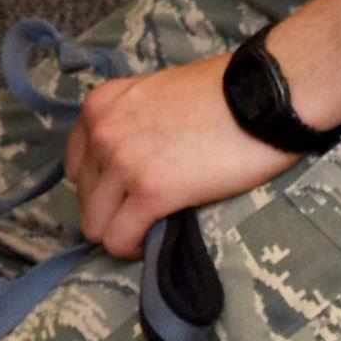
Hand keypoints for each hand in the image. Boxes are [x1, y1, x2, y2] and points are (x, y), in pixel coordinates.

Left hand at [66, 53, 293, 256]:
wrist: (263, 96)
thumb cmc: (223, 93)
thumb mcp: (155, 95)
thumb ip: (131, 123)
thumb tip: (126, 161)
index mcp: (100, 106)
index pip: (77, 168)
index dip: (103, 187)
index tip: (129, 195)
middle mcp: (102, 132)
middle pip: (85, 199)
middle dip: (113, 212)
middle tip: (148, 214)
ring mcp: (123, 162)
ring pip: (96, 225)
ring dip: (122, 232)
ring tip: (154, 228)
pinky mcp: (152, 191)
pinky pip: (120, 239)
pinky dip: (135, 248)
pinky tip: (155, 241)